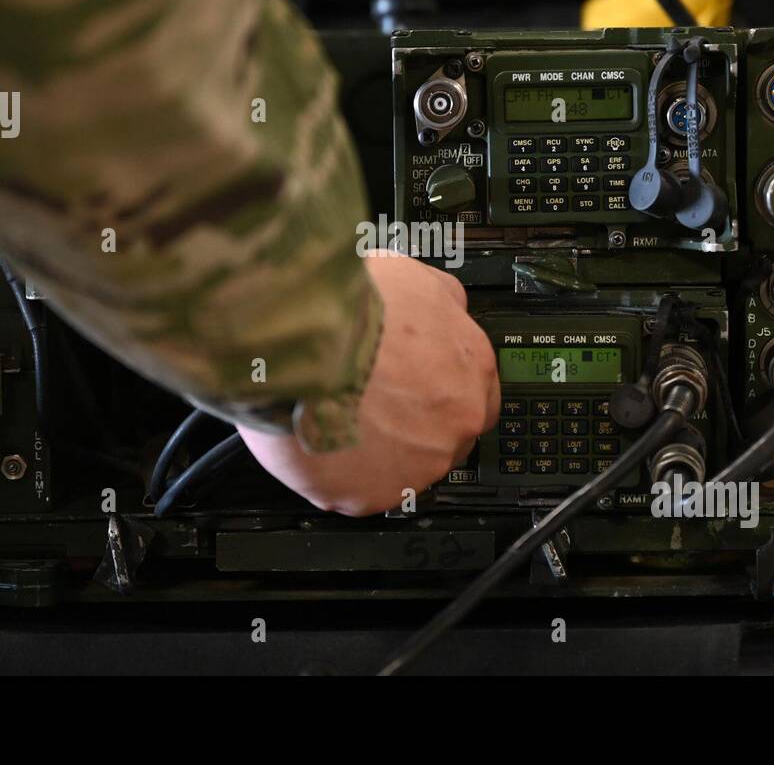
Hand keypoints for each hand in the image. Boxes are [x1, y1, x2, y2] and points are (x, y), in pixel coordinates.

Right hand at [238, 254, 499, 515]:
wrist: (300, 341)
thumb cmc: (350, 307)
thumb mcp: (414, 278)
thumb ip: (440, 304)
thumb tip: (445, 309)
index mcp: (472, 369)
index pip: (472, 394)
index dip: (435, 390)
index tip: (409, 386)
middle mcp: (456, 424)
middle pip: (439, 435)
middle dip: (406, 422)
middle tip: (366, 401)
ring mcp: (416, 467)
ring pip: (399, 468)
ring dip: (371, 448)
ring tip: (332, 415)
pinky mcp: (370, 496)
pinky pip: (356, 491)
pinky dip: (336, 472)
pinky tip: (316, 438)